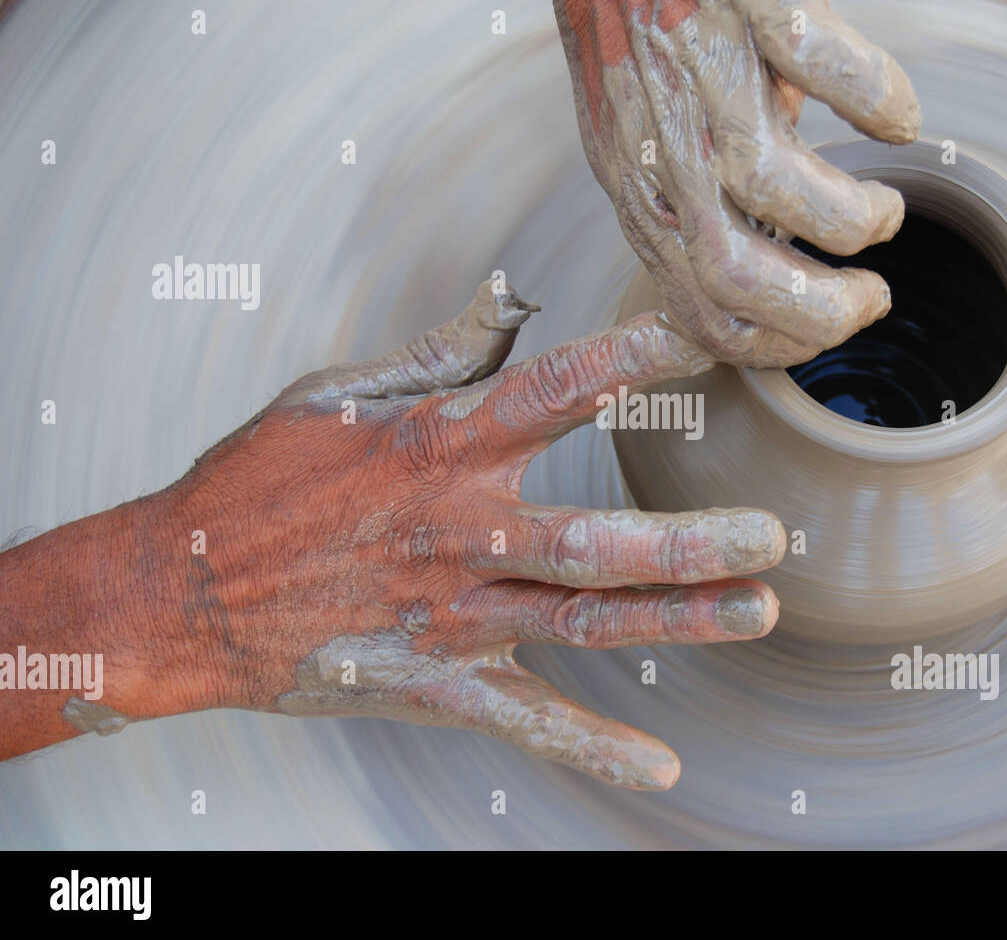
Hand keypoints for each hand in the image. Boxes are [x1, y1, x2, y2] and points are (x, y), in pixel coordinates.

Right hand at [0, 281, 785, 787]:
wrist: (178, 593)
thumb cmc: (257, 485)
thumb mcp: (336, 395)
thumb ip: (437, 352)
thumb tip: (509, 295)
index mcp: (438, 450)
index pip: (558, 392)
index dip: (639, 357)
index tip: (712, 334)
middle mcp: (458, 533)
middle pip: (594, 539)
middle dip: (690, 540)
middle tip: (773, 535)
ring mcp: (451, 616)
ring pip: (582, 622)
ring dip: (676, 622)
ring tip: (759, 612)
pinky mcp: (432, 681)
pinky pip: (523, 719)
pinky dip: (590, 746)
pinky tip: (657, 765)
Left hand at [552, 0, 921, 366]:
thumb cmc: (631, 24)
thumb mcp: (639, 140)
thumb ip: (688, 199)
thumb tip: (761, 247)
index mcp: (643, 187)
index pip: (698, 307)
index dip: (775, 343)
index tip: (826, 329)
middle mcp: (663, 142)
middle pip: (732, 275)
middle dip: (821, 310)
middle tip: (869, 296)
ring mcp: (702, 74)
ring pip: (772, 183)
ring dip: (850, 216)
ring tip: (884, 211)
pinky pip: (820, 62)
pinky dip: (877, 99)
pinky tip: (897, 117)